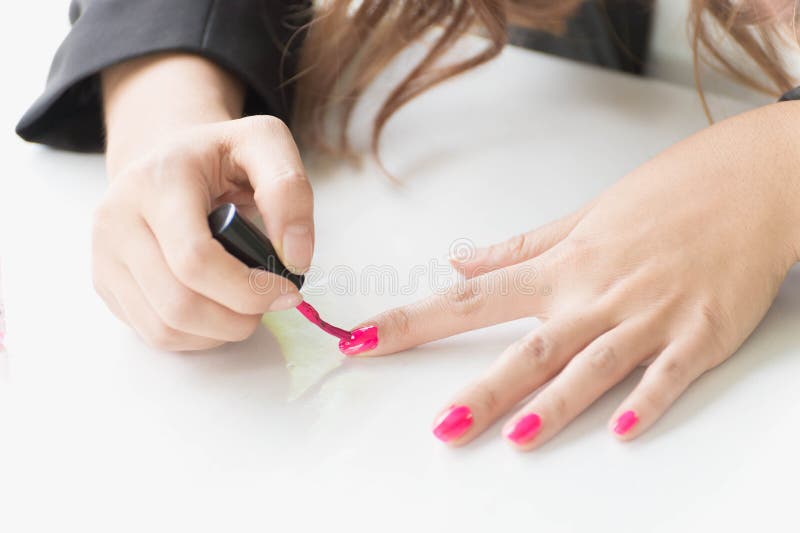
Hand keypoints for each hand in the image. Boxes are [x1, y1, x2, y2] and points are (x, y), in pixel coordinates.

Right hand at [92, 116, 313, 350]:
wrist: (168, 158)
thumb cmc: (220, 156)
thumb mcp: (265, 144)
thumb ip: (289, 191)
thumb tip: (296, 258)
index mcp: (157, 182)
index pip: (195, 259)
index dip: (248, 288)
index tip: (288, 290)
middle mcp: (118, 220)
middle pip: (179, 304)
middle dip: (238, 318)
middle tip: (271, 302)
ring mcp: (105, 255)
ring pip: (165, 328)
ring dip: (220, 332)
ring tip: (247, 306)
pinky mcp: (106, 283)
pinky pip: (154, 334)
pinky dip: (199, 336)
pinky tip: (219, 309)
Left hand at [350, 103, 799, 447]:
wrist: (752, 180)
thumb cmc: (667, 194)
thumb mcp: (583, 215)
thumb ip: (517, 247)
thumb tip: (459, 259)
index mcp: (562, 266)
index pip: (470, 299)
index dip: (412, 322)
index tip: (364, 340)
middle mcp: (595, 294)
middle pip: (527, 348)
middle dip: (481, 391)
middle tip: (440, 427)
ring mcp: (648, 315)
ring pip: (592, 366)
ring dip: (554, 404)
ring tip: (516, 437)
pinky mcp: (700, 333)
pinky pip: (668, 374)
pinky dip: (646, 400)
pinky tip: (622, 430)